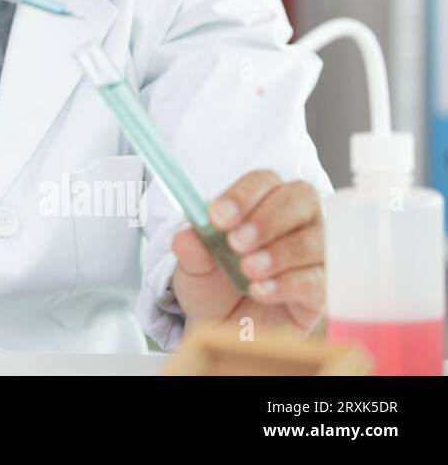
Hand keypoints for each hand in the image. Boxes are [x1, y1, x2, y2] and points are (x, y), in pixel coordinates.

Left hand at [170, 170, 324, 335]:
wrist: (224, 326)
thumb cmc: (214, 284)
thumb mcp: (193, 267)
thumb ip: (192, 250)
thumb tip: (186, 237)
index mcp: (264, 199)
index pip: (263, 181)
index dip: (242, 196)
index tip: (217, 218)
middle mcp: (298, 219)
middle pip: (299, 199)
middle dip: (266, 219)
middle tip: (236, 243)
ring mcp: (316, 252)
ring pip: (314, 240)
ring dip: (278, 253)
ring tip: (247, 270)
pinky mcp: (322, 289)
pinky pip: (317, 280)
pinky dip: (287, 284)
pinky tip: (261, 291)